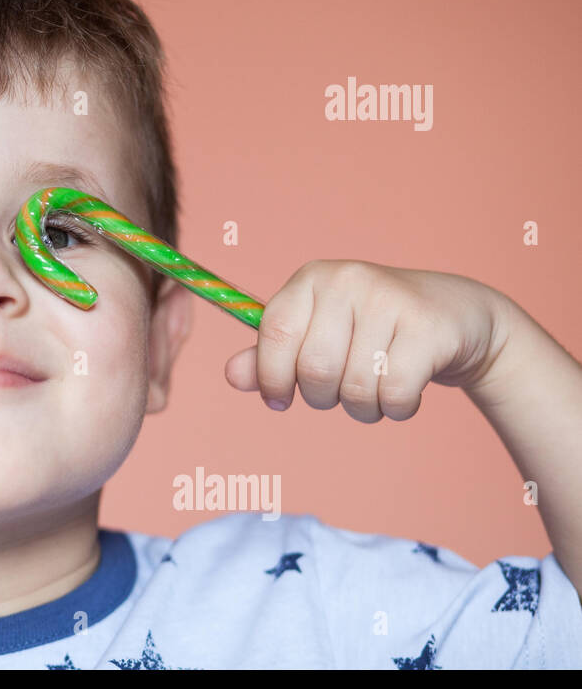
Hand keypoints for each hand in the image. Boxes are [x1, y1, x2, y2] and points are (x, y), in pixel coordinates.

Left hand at [224, 260, 510, 420]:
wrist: (458, 316)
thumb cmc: (373, 330)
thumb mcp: (317, 334)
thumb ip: (271, 356)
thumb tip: (231, 375)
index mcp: (311, 279)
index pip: (273, 334)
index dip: (270, 378)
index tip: (278, 400)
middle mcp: (347, 280)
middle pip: (313, 369)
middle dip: (322, 397)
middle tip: (340, 391)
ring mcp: (389, 300)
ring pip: (353, 387)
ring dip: (362, 408)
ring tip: (375, 391)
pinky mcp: (427, 328)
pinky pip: (394, 394)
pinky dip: (396, 409)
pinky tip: (405, 392)